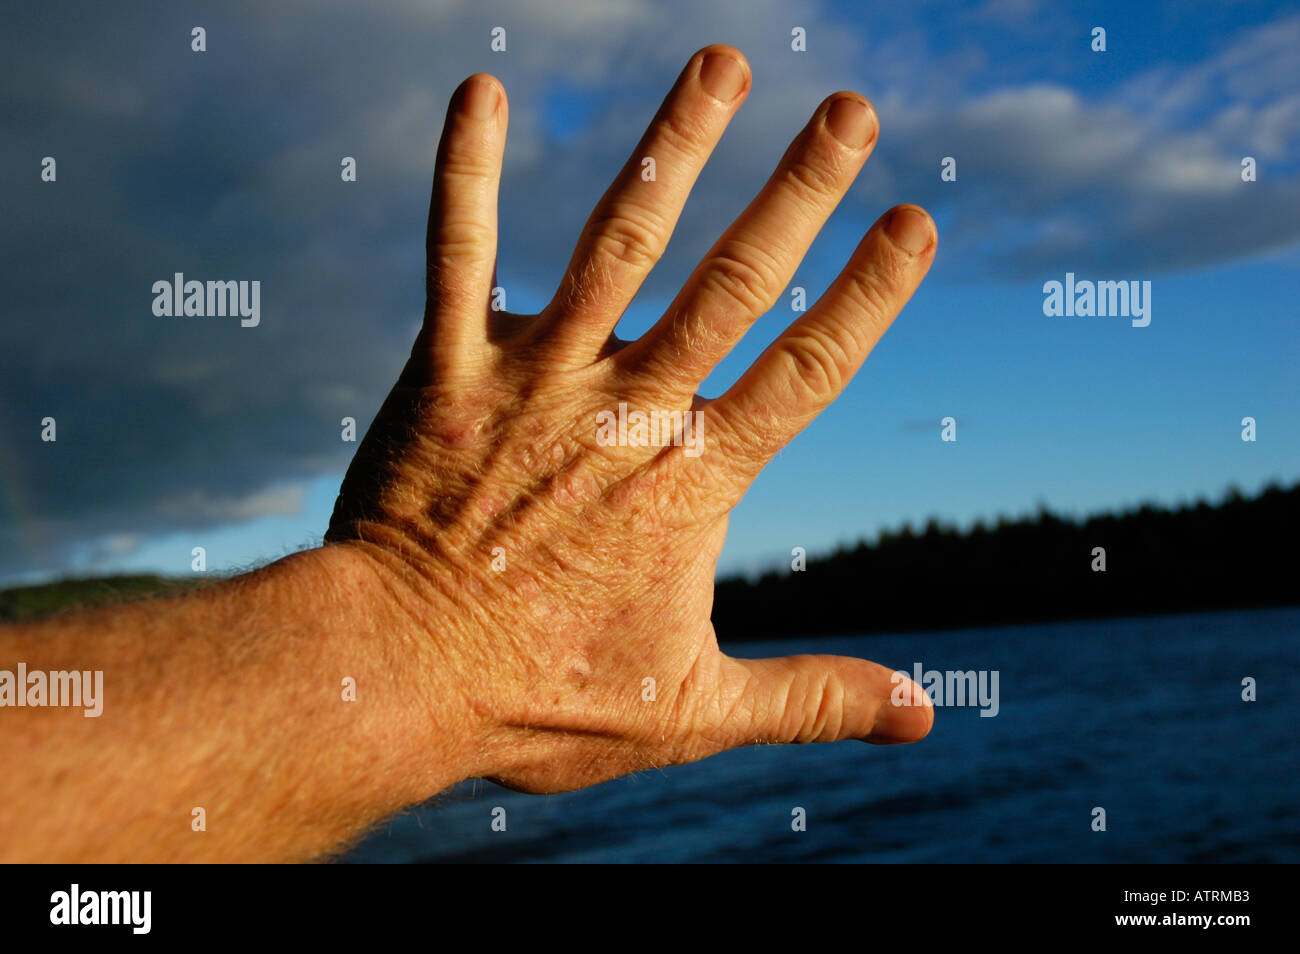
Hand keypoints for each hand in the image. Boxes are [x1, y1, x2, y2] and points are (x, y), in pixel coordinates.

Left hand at [325, 44, 935, 795]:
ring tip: (722, 62)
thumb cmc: (539, 700)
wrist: (392, 680)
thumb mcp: (693, 713)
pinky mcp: (445, 370)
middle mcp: (627, 409)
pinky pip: (458, 255)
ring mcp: (536, 379)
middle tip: (852, 108)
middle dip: (797, 192)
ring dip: (675, 148)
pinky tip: (480, 90)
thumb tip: (925, 713)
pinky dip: (467, 174)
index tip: (915, 221)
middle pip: (732, 283)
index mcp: (693, 480)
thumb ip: (811, 698)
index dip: (867, 296)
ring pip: (617, 242)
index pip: (806, 371)